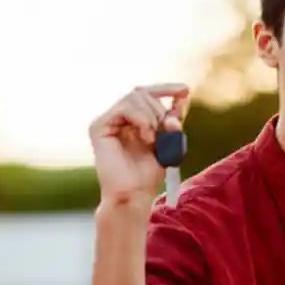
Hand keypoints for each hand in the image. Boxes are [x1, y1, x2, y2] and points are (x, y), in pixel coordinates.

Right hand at [88, 83, 189, 206]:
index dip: (166, 88)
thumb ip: (172, 121)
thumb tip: (183, 96)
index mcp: (131, 120)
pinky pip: (124, 107)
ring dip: (152, 116)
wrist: (133, 195)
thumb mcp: (168, 143)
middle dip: (160, 109)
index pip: (146, 93)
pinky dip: (141, 119)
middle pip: (142, 93)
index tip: (185, 90)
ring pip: (134, 96)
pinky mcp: (98, 127)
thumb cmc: (148, 175)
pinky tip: (146, 137)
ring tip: (154, 138)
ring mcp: (107, 122)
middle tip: (167, 130)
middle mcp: (117, 118)